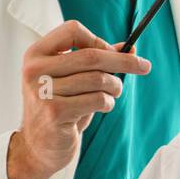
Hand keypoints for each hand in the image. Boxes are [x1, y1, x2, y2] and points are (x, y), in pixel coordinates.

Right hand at [8, 19, 149, 178]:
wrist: (38, 147)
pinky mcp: (54, 112)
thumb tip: (130, 48)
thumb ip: (97, 62)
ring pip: (98, 79)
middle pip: (92, 55)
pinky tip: (103, 107)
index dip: (98, 39)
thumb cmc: (60, 109)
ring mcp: (42, 91)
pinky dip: (107, 103)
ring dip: (115, 87)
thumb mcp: (73, 80)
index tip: (114, 51)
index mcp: (36, 54)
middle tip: (145, 67)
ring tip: (113, 94)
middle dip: (124, 62)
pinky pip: (97, 99)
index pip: (72, 30)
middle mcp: (35, 69)